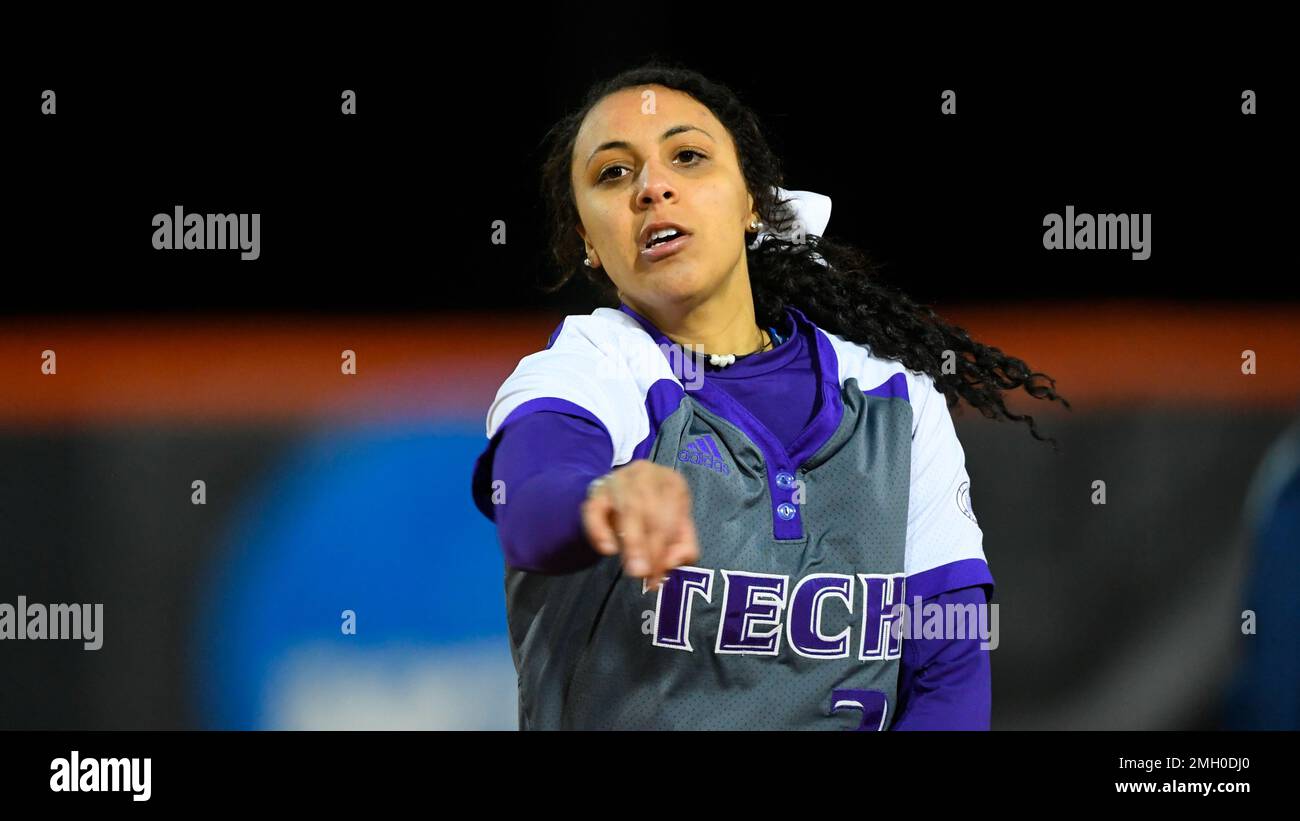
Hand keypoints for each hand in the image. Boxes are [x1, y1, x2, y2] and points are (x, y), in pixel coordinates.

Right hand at [580, 460, 700, 591]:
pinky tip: (607, 549)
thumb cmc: (657, 512)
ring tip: (633, 569)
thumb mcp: (678, 527)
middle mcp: (646, 475)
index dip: (665, 544)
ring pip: (625, 508)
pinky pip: (593, 510)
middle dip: (648, 545)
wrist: (625, 493)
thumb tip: (672, 563)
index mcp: (672, 482)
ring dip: (631, 543)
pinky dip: (599, 531)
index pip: (672, 510)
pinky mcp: (596, 491)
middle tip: (644, 573)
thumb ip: (683, 548)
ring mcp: (618, 480)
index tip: (659, 573)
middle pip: (648, 508)